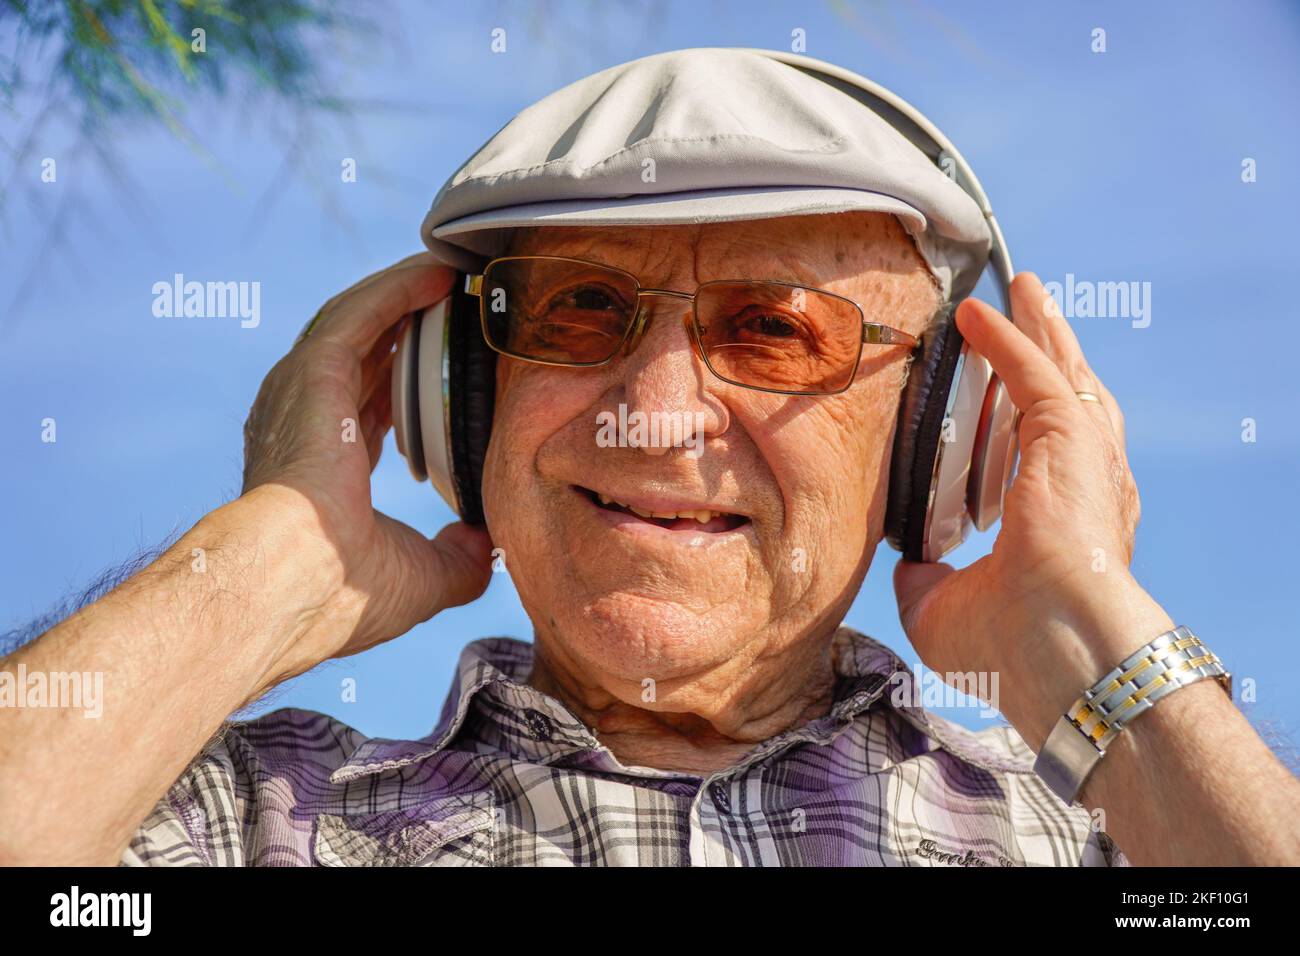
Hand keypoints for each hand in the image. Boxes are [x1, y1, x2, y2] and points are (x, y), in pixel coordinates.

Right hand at [241, 252, 492, 678]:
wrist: (287, 587)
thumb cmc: (338, 595)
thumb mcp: (421, 579)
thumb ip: (459, 560)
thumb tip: (486, 544)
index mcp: (323, 463)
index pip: (370, 403)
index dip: (409, 378)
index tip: (449, 362)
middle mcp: (305, 419)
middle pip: (364, 352)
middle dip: (410, 324)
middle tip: (461, 302)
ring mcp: (303, 392)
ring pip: (361, 320)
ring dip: (407, 294)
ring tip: (455, 274)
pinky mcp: (312, 372)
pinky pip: (362, 313)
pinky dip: (399, 289)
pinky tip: (439, 274)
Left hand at [893, 272, 1173, 747]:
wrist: (1058, 648)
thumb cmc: (1014, 648)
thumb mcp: (943, 610)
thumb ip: (928, 580)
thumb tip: (909, 565)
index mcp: (1062, 525)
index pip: (1046, 454)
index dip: (1027, 417)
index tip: (1003, 393)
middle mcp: (1085, 485)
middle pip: (1067, 397)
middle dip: (1048, 351)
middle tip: (1030, 311)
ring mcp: (1085, 459)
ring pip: (1062, 373)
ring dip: (1040, 329)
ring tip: (1024, 292)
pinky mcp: (1071, 437)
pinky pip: (1034, 370)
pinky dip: (1007, 336)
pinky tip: (980, 311)